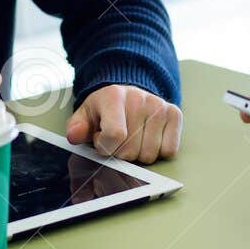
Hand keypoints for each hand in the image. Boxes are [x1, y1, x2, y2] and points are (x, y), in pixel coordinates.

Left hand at [65, 85, 180, 163]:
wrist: (127, 94)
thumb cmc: (104, 110)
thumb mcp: (85, 116)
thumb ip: (77, 128)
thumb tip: (75, 135)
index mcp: (113, 96)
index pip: (115, 135)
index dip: (105, 147)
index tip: (102, 140)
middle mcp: (139, 98)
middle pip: (131, 151)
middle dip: (121, 153)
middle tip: (118, 140)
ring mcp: (159, 106)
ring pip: (150, 155)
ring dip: (139, 154)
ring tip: (133, 138)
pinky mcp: (175, 114)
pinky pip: (169, 151)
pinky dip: (158, 152)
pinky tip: (149, 139)